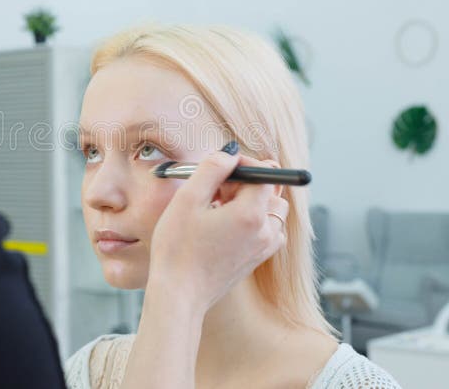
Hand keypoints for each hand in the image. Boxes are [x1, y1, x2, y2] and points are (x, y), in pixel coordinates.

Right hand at [147, 145, 289, 313]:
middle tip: (213, 191)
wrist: (179, 294)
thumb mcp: (188, 199)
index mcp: (251, 214)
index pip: (263, 173)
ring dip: (250, 202)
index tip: (219, 168)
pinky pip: (267, 229)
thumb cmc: (178, 248)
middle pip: (269, 191)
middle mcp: (265, 231)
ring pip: (271, 210)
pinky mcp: (257, 259)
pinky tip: (223, 226)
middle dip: (245, 183)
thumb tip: (229, 154)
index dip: (242, 164)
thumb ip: (212, 168)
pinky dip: (252, 220)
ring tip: (218, 208)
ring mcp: (264, 247)